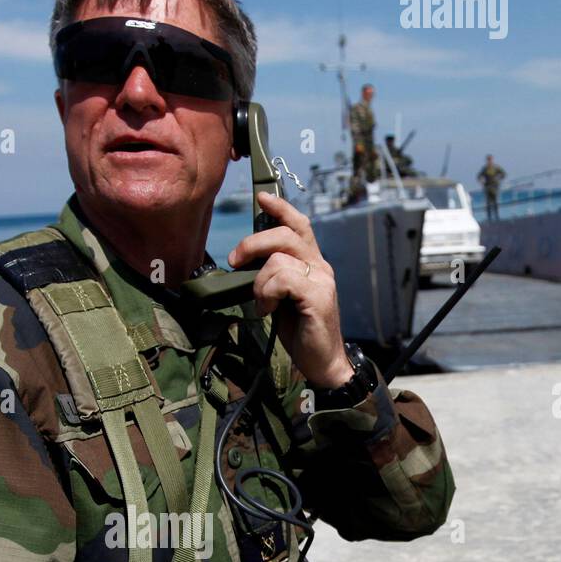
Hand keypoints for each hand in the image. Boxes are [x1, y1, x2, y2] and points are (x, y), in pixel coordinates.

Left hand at [228, 190, 350, 388]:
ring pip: (278, 258)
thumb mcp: (283, 298)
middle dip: (253, 243)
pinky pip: (283, 279)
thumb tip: (245, 263)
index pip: (299, 225)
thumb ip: (273, 277)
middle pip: (284, 234)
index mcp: (312, 263)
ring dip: (259, 282)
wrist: (324, 363)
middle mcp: (320, 265)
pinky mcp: (318, 296)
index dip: (281, 208)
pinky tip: (268, 310)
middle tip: (235, 261)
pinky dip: (267, 293)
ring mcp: (321, 279)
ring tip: (262, 303)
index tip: (262, 198)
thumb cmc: (301, 332)